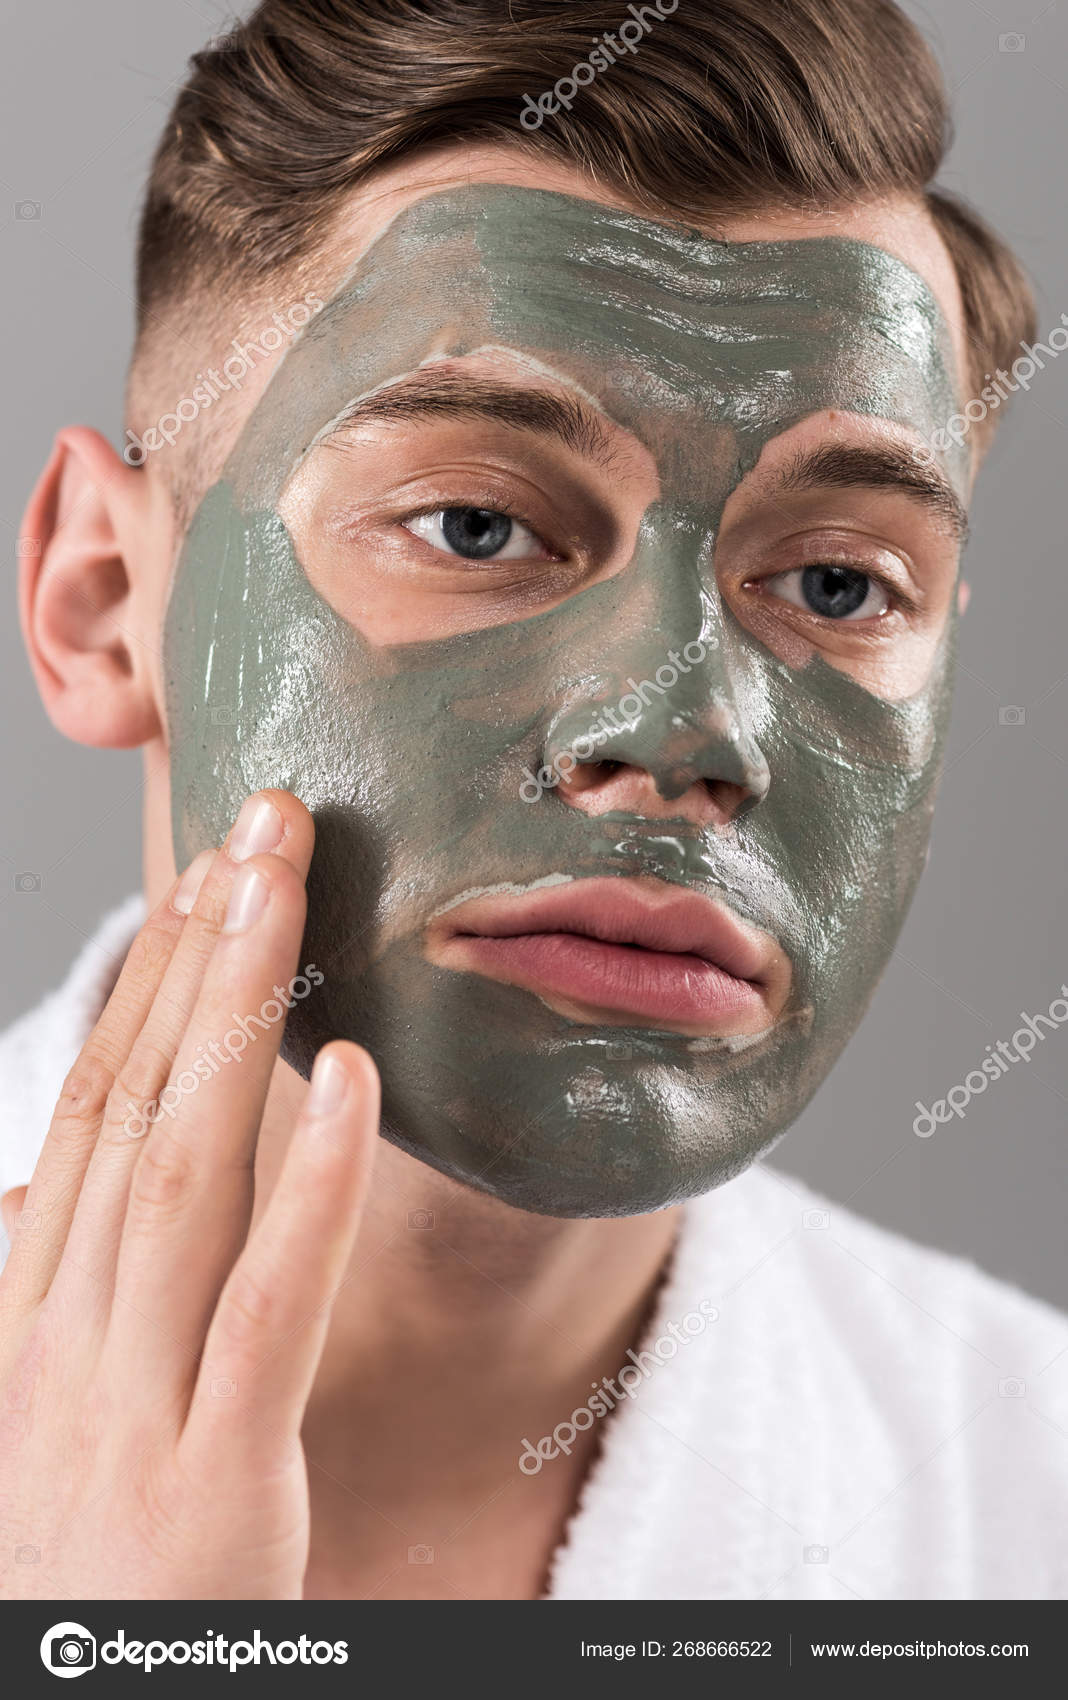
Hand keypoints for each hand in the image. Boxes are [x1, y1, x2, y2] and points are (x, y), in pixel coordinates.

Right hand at [0, 790, 378, 1598]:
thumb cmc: (81, 1566)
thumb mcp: (40, 1413)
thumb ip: (47, 1292)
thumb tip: (32, 1189)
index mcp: (26, 1311)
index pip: (94, 1108)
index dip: (149, 983)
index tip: (204, 877)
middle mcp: (62, 1335)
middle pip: (139, 1105)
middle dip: (199, 955)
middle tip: (259, 827)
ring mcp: (129, 1401)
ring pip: (188, 1171)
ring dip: (238, 1017)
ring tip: (286, 894)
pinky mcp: (215, 1472)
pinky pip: (267, 1303)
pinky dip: (308, 1182)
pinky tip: (347, 1080)